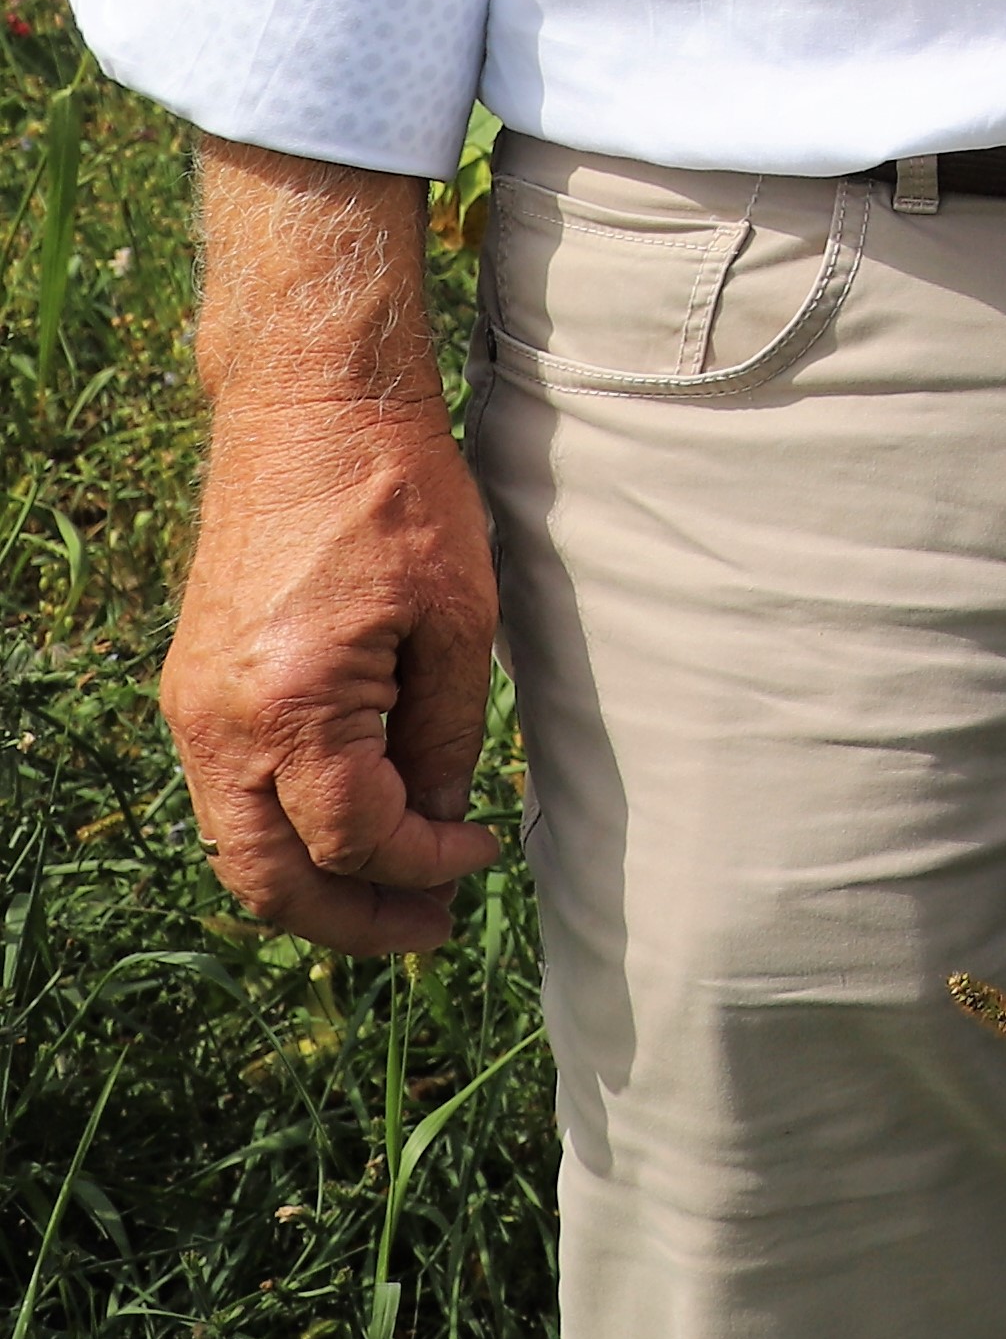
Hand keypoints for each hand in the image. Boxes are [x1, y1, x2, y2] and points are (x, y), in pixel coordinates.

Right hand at [164, 386, 508, 954]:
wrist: (310, 409)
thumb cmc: (401, 496)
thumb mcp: (460, 622)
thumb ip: (447, 735)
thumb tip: (436, 820)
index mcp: (294, 706)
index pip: (355, 840)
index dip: (425, 865)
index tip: (481, 857)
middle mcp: (221, 722)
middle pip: (269, 878)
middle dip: (350, 918)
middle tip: (427, 930)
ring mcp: (192, 708)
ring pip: (236, 846)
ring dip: (311, 884)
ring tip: (394, 893)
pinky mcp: (190, 687)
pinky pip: (226, 795)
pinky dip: (281, 830)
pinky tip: (345, 827)